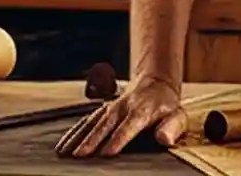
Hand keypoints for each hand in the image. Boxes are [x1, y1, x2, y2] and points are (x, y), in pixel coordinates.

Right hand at [54, 74, 186, 157]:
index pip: (129, 126)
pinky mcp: (102, 110)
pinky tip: (63, 145)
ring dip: (78, 137)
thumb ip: (172, 128)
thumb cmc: (167, 107)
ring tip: (64, 152)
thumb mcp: (177, 116)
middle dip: (92, 140)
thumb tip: (164, 139)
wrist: (156, 84)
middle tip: (79, 156)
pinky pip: (85, 121)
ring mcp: (110, 108)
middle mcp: (123, 107)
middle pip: (105, 125)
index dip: (118, 139)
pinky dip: (73, 132)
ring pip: (91, 122)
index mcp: (143, 110)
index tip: (108, 153)